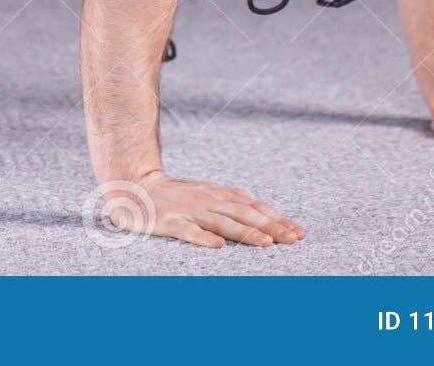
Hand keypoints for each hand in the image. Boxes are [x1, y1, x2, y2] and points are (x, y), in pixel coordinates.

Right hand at [102, 171, 305, 248]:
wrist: (134, 187)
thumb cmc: (173, 194)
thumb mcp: (205, 192)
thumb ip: (230, 199)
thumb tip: (258, 205)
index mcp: (218, 195)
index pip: (253, 207)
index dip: (277, 219)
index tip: (299, 233)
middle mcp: (208, 200)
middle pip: (244, 214)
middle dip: (271, 227)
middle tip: (293, 240)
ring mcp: (188, 210)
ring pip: (221, 222)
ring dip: (245, 232)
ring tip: (265, 243)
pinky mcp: (169, 221)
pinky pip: (188, 230)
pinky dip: (203, 238)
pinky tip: (217, 246)